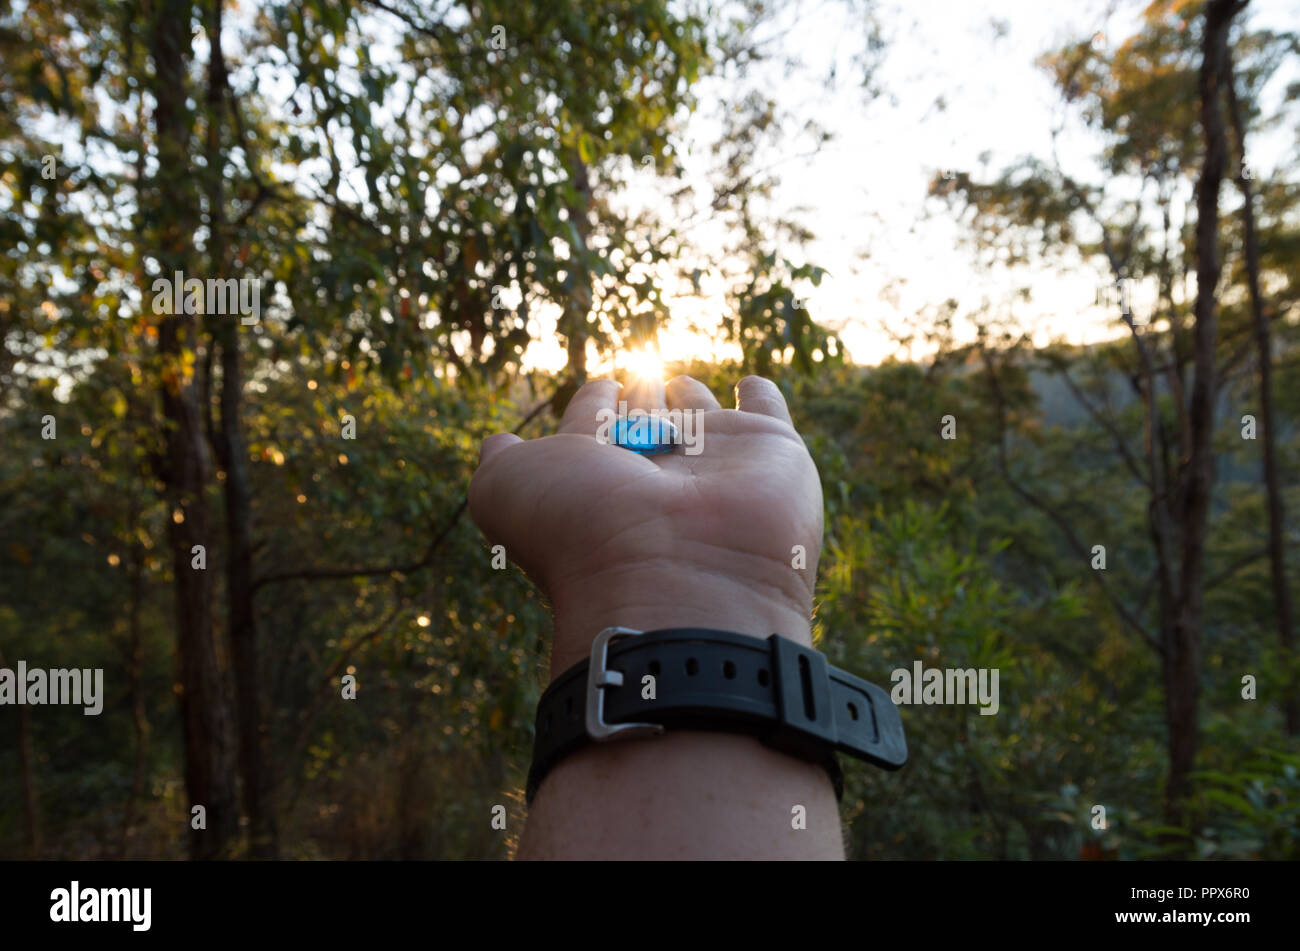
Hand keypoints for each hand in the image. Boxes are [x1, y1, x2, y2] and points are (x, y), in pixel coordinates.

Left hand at [468, 375, 823, 677]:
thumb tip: (499, 442)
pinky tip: (751, 384)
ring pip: (699, 414)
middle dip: (638, 397)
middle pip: (645, 420)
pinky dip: (760, 395)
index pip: (592, 428)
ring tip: (679, 383)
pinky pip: (767, 412)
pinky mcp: (770, 451)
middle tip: (637, 380)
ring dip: (688, 393)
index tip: (599, 386)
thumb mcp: (506, 492)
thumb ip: (498, 463)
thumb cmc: (583, 532)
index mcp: (596, 479)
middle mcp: (655, 476)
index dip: (592, 404)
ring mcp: (714, 464)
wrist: (679, 574)